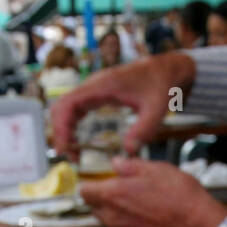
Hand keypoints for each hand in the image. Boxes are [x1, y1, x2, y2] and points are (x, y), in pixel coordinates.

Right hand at [51, 52, 196, 157]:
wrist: (165, 70)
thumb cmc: (161, 86)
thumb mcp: (156, 109)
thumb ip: (144, 130)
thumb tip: (128, 151)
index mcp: (103, 86)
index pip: (68, 103)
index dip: (61, 126)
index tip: (65, 148)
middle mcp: (93, 86)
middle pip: (61, 107)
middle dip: (60, 132)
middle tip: (71, 156)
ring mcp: (93, 89)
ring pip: (66, 109)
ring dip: (65, 130)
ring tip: (75, 154)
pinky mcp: (97, 95)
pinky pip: (76, 110)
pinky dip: (72, 126)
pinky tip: (78, 143)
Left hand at [80, 158, 226, 226]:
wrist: (199, 226)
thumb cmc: (180, 197)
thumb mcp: (156, 169)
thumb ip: (130, 166)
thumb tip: (117, 163)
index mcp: (113, 195)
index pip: (84, 191)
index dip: (91, 183)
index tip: (99, 179)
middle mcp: (114, 218)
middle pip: (95, 208)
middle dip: (103, 198)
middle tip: (121, 188)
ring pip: (110, 222)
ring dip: (117, 212)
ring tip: (139, 203)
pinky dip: (132, 226)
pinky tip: (149, 218)